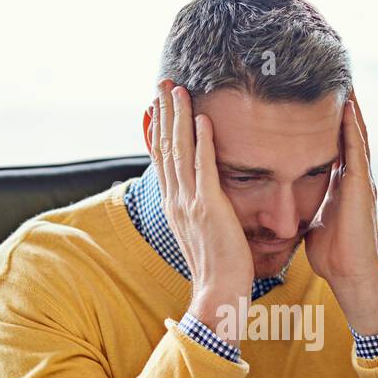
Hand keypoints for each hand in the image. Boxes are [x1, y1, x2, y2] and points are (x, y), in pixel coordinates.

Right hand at [149, 80, 252, 342]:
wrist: (218, 293)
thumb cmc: (217, 267)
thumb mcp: (202, 232)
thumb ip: (199, 208)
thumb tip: (201, 194)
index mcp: (173, 205)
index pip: (162, 158)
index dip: (159, 128)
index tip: (158, 103)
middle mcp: (175, 200)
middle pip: (166, 147)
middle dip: (164, 113)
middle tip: (164, 84)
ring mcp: (189, 203)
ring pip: (180, 151)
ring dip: (179, 118)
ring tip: (179, 90)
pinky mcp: (209, 208)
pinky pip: (204, 168)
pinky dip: (202, 142)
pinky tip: (203, 119)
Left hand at [305, 89, 377, 334]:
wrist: (352, 276)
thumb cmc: (333, 255)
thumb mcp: (314, 221)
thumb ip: (307, 205)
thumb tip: (288, 203)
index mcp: (341, 183)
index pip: (334, 141)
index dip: (326, 117)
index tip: (315, 92)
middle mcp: (354, 176)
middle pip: (348, 130)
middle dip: (342, 102)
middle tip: (333, 71)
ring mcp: (360, 180)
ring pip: (355, 133)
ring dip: (350, 105)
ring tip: (343, 76)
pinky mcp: (360, 187)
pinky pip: (356, 150)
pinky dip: (352, 127)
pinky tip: (347, 106)